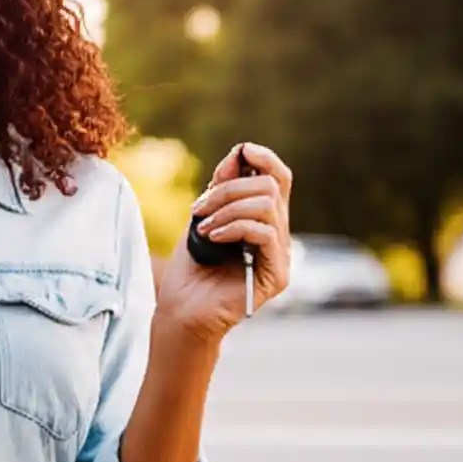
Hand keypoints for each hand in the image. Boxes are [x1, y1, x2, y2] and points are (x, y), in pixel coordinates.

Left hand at [155, 142, 292, 341]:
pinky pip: (264, 233)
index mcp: (263, 220)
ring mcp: (280, 256)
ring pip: (267, 205)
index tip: (241, 151)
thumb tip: (239, 153)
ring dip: (227, 208)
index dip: (264, 158)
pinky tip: (212, 237)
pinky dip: (234, 227)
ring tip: (202, 226)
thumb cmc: (190, 268)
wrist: (181, 310)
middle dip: (229, 189)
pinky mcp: (277, 275)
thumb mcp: (203, 217)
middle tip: (199, 208)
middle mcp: (278, 235)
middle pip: (271, 186)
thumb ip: (221, 189)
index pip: (279, 178)